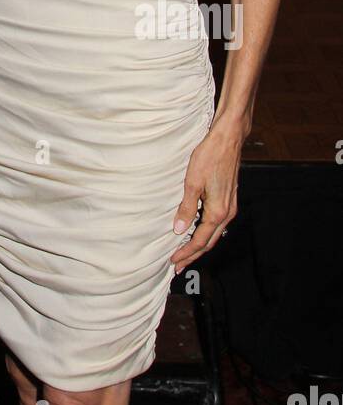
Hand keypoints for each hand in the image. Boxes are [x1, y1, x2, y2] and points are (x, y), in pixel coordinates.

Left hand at [170, 118, 242, 272]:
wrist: (227, 140)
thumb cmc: (210, 156)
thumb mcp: (192, 182)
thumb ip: (187, 208)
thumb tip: (179, 229)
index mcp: (217, 211)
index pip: (200, 240)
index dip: (186, 253)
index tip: (174, 261)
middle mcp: (227, 212)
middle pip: (209, 242)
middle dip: (193, 255)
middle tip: (178, 265)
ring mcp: (230, 206)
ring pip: (214, 234)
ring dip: (200, 245)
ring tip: (185, 253)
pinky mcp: (229, 199)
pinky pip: (217, 224)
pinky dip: (206, 233)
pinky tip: (197, 232)